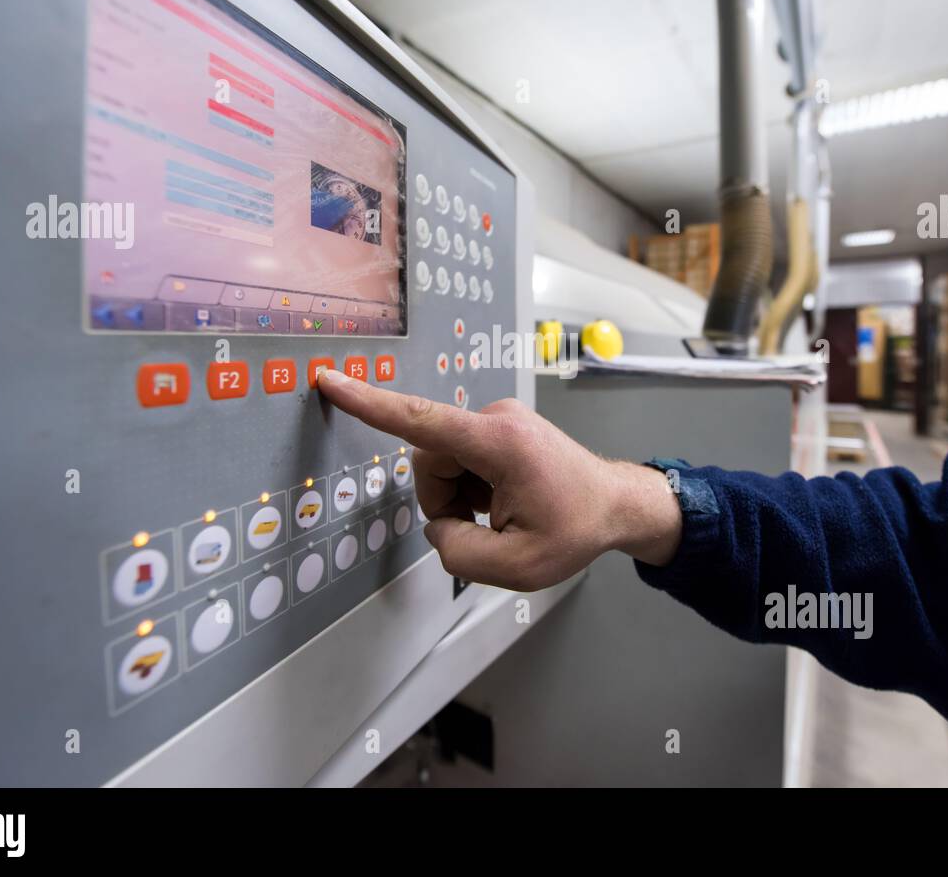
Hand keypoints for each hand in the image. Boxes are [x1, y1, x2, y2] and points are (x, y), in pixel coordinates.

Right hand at [316, 369, 681, 590]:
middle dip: (444, 500)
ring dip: (459, 496)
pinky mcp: (499, 426)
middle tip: (487, 526)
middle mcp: (495, 419)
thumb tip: (438, 527)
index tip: (330, 380)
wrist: (616, 504)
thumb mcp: (518, 566)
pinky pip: (460, 459)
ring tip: (501, 513)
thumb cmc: (577, 530)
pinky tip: (504, 501)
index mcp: (499, 443)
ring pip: (442, 463)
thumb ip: (459, 552)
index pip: (420, 420)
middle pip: (429, 460)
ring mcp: (498, 418)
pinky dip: (471, 488)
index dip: (369, 403)